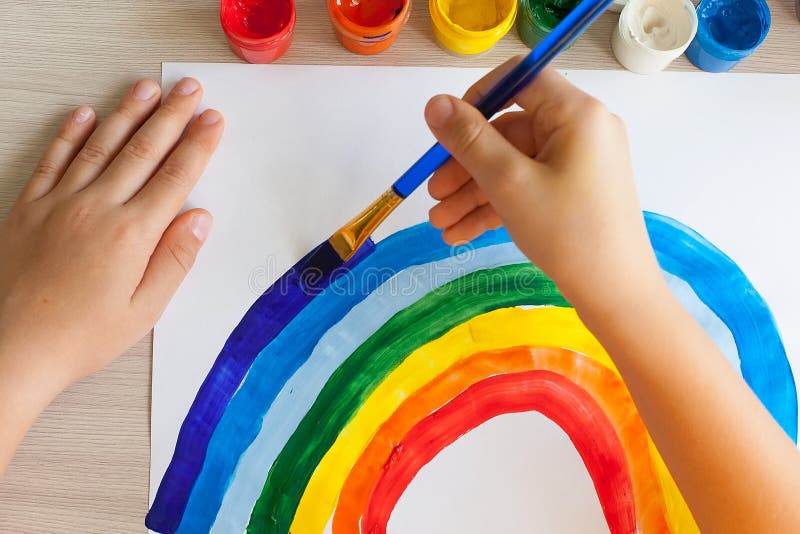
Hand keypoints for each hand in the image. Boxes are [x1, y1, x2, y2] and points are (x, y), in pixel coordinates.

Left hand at [0, 78, 222, 466]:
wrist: (10, 350)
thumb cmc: (79, 337)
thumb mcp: (143, 310)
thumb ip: (174, 259)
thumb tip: (199, 219)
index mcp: (131, 235)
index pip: (175, 178)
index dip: (198, 145)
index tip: (213, 121)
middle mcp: (96, 208)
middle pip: (143, 151)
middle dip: (172, 116)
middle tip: (189, 89)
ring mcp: (59, 203)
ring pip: (101, 146)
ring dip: (127, 113)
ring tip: (147, 88)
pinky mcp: (28, 208)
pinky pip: (53, 160)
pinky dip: (70, 134)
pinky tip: (84, 114)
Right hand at [424, 59, 663, 309]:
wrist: (615, 294)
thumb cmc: (567, 231)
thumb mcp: (509, 183)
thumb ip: (469, 140)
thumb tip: (434, 103)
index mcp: (576, 113)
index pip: (520, 79)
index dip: (478, 99)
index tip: (448, 131)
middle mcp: (580, 130)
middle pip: (508, 132)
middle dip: (465, 166)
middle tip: (433, 195)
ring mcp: (578, 163)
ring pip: (512, 165)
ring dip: (473, 193)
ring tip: (440, 224)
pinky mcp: (573, 192)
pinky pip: (527, 187)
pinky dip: (495, 206)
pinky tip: (460, 233)